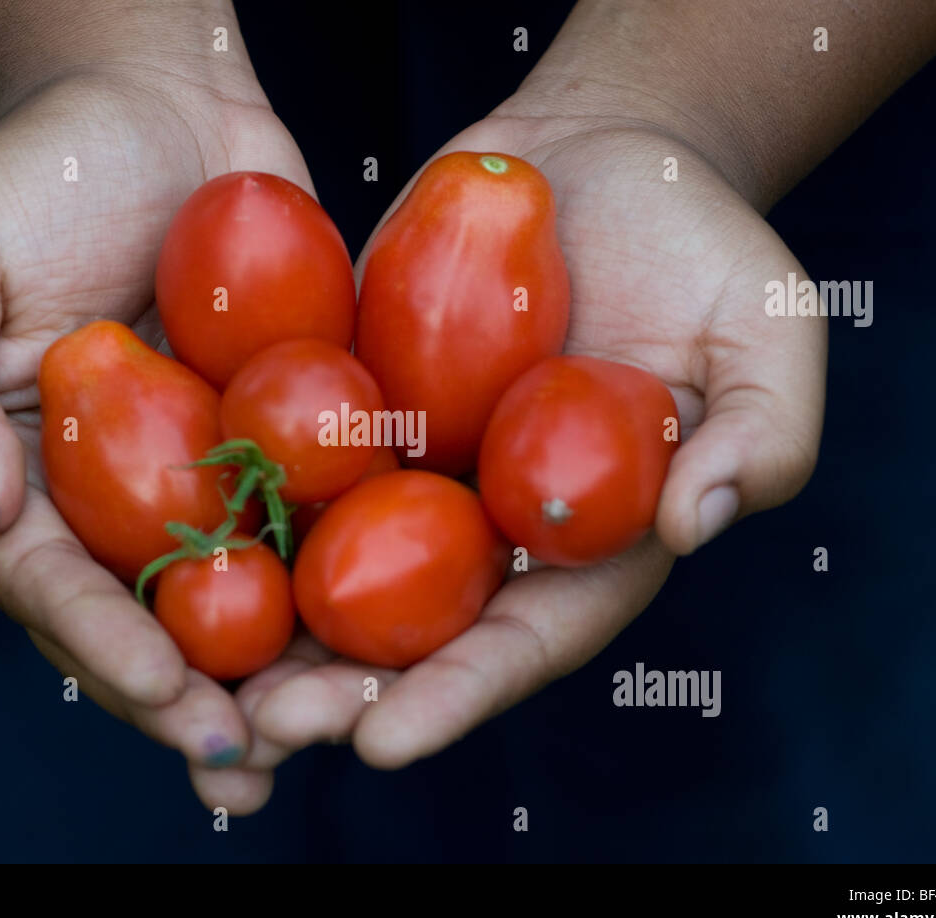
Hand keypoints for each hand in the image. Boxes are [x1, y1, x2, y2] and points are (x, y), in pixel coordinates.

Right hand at [0, 63, 314, 795]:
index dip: (108, 649)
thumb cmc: (35, 171)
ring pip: (244, 601)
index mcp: (22, 485)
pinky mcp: (285, 444)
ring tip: (334, 732)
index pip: (57, 590)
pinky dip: (353, 581)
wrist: (156, 102)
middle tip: (254, 763)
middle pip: (154, 624)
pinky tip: (400, 635)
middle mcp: (115, 502)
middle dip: (199, 701)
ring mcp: (205, 480)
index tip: (172, 693)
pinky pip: (318, 521)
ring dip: (284, 675)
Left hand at [231, 107, 824, 782]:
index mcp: (584, 544)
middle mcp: (488, 527)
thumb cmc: (697, 242)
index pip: (522, 640)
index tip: (385, 743)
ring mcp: (413, 472)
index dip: (457, 696)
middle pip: (410, 633)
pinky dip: (237, 510)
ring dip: (265, 630)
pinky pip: (289, 465)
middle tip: (263, 729)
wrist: (597, 155)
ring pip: (332, 570)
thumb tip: (693, 523)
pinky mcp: (352, 410)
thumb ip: (759, 434)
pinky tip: (169, 545)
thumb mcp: (767, 326)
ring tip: (194, 674)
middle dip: (338, 690)